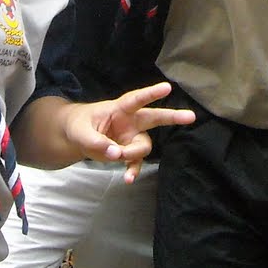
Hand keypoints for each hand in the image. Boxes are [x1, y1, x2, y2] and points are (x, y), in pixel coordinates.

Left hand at [62, 82, 194, 181]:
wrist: (75, 138)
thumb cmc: (80, 126)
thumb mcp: (80, 132)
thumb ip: (96, 141)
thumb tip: (115, 153)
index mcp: (119, 108)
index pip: (136, 99)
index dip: (151, 93)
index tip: (167, 88)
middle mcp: (130, 121)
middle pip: (154, 117)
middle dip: (173, 116)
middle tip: (191, 117)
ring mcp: (131, 137)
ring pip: (144, 145)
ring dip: (133, 153)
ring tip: (118, 157)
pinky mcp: (128, 153)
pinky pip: (136, 162)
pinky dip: (133, 170)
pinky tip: (127, 179)